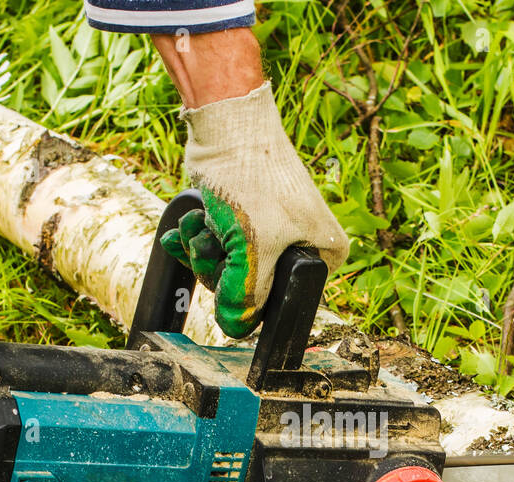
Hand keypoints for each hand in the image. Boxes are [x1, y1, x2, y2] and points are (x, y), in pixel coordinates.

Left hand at [159, 82, 348, 336]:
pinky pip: (219, 246)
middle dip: (218, 268)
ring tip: (198, 225)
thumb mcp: (253, 248)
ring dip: (203, 250)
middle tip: (210, 244)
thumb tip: (236, 328)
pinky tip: (188, 224)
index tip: (228, 277)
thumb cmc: (251, 177)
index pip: (284, 304)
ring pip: (230, 268)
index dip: (249, 298)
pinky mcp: (245, 220)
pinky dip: (199, 237)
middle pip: (252, 288)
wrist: (227, 122)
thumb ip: (245, 297)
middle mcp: (304, 246)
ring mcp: (273, 233)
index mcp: (325, 255)